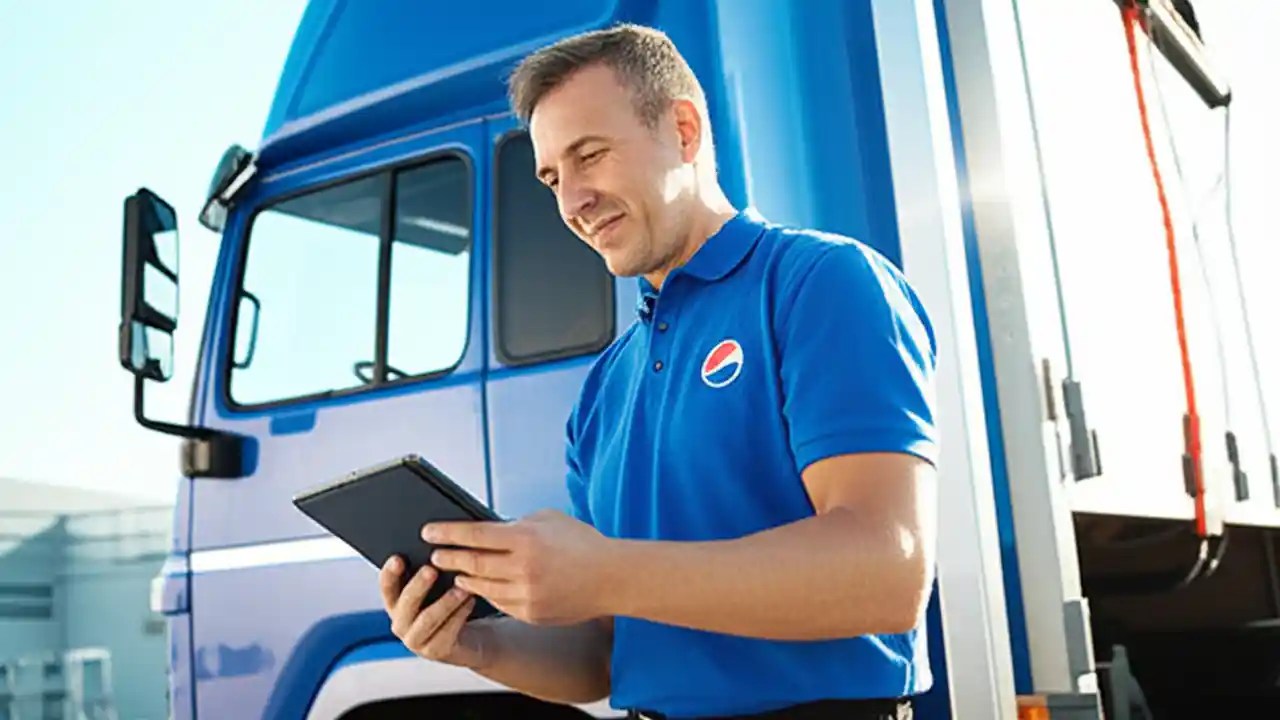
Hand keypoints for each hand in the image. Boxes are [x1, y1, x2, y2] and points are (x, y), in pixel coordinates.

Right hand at [379, 555, 489, 667]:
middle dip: (418, 585)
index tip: (398, 557)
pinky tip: (471, 601)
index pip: (386, 586)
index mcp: (396, 603)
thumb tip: (438, 548)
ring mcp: (415, 640)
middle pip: (405, 603)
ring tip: (460, 588)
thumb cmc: (451, 606)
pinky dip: (459, 614)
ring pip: (427, 619)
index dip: (389, 573)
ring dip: (445, 602)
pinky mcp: (434, 652)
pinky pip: (446, 632)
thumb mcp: (438, 588)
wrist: (469, 639)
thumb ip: (432, 573)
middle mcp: (401, 623)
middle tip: (431, 569)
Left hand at [424, 509, 614, 625]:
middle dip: (448, 557)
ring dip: (464, 578)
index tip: (429, 530)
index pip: (475, 534)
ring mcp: (526, 594)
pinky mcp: (531, 613)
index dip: (448, 532)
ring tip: (454, 571)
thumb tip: (489, 530)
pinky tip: (479, 588)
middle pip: (472, 563)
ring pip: (482, 587)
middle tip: (434, 554)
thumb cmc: (582, 543)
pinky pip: (499, 603)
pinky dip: (486, 594)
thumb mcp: (549, 519)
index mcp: (526, 539)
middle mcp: (523, 568)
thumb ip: (517, 524)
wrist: (611, 578)